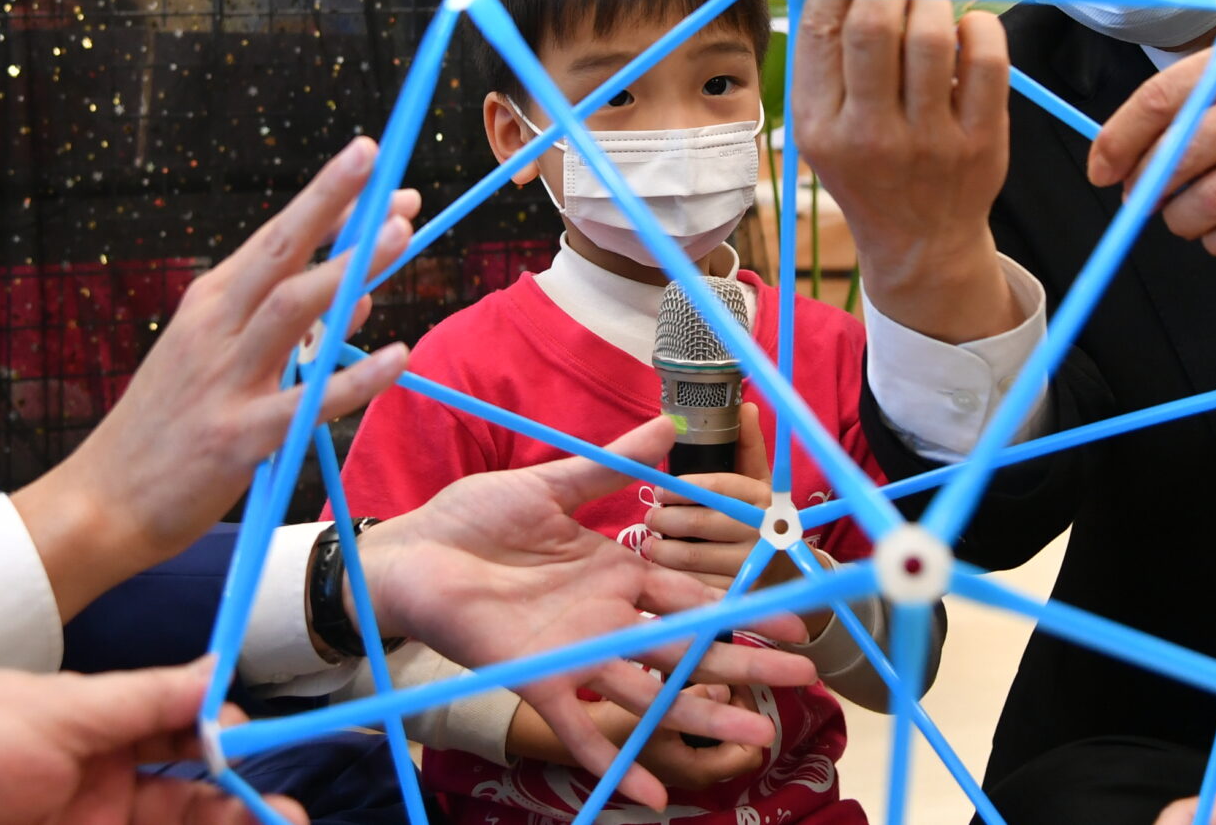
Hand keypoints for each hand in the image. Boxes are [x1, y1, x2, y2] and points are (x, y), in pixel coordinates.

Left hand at [0, 660, 299, 824]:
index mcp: (92, 722)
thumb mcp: (47, 713)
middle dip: (240, 798)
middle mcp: (97, 779)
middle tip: (284, 816)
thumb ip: (136, 701)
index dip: (224, 732)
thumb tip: (213, 673)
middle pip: (190, 789)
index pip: (179, 722)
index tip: (259, 745)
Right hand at [14, 139, 413, 618]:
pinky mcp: (236, 439)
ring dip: (347, 271)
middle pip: (281, 253)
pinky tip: (397, 357)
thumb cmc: (164, 428)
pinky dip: (353, 378)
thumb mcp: (213, 359)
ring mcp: (224, 381)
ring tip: (399, 239)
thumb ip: (285, 327)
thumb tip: (359, 293)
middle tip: (384, 170)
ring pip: (292, 312)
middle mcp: (215, 330)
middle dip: (332, 205)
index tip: (369, 158)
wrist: (100, 503)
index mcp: (210, 305)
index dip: (324, 197)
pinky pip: (305, 403)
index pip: (275, 237)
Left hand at [356, 417, 820, 809]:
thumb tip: (668, 427)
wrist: (411, 550)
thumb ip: (612, 465)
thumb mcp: (553, 484)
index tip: (794, 617)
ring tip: (754, 736)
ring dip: (702, 714)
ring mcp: (575, 654)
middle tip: (804, 676)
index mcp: (615, 574)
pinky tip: (654, 796)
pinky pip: (583, 728)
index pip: (692, 595)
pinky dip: (616, 763)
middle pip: (688, 648)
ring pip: (652, 691)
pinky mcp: (537, 678)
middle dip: (744, 663)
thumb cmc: (475, 519)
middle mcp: (606, 620)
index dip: (740, 608)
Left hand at [642, 406, 821, 634]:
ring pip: (694, 557)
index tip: (659, 488)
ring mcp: (752, 564)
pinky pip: (698, 587)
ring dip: (664, 549)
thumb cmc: (765, 519)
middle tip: (650, 517)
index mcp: (762, 495)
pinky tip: (662, 568)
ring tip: (650, 543)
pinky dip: (675, 578)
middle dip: (667, 519)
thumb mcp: (760, 482)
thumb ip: (747, 446)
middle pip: (701, 522)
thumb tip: (745, 407)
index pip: (717, 486)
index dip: (683, 487)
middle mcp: (761, 528)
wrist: (791, 575)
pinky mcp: (739, 595)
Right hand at [793, 0, 1020, 342]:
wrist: (918, 241)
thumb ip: (822, 53)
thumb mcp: (820, 123)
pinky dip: (977, 26)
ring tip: (926, 1)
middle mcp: (869, 136)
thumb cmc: (865, 167)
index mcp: (818, 126)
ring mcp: (930, 141)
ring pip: (930, 33)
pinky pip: (986, 59)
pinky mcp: (981, 142)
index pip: (821, 28)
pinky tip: (965, 30)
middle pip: (874, 24)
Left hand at [1087, 37, 1215, 257]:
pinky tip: (1214, 234)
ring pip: (1214, 199)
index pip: (1165, 99)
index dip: (1121, 139)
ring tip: (1177, 215)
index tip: (1100, 166)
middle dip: (1147, 185)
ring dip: (1180, 218)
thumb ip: (1198, 89)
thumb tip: (1131, 143)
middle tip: (1136, 196)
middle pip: (1184, 154)